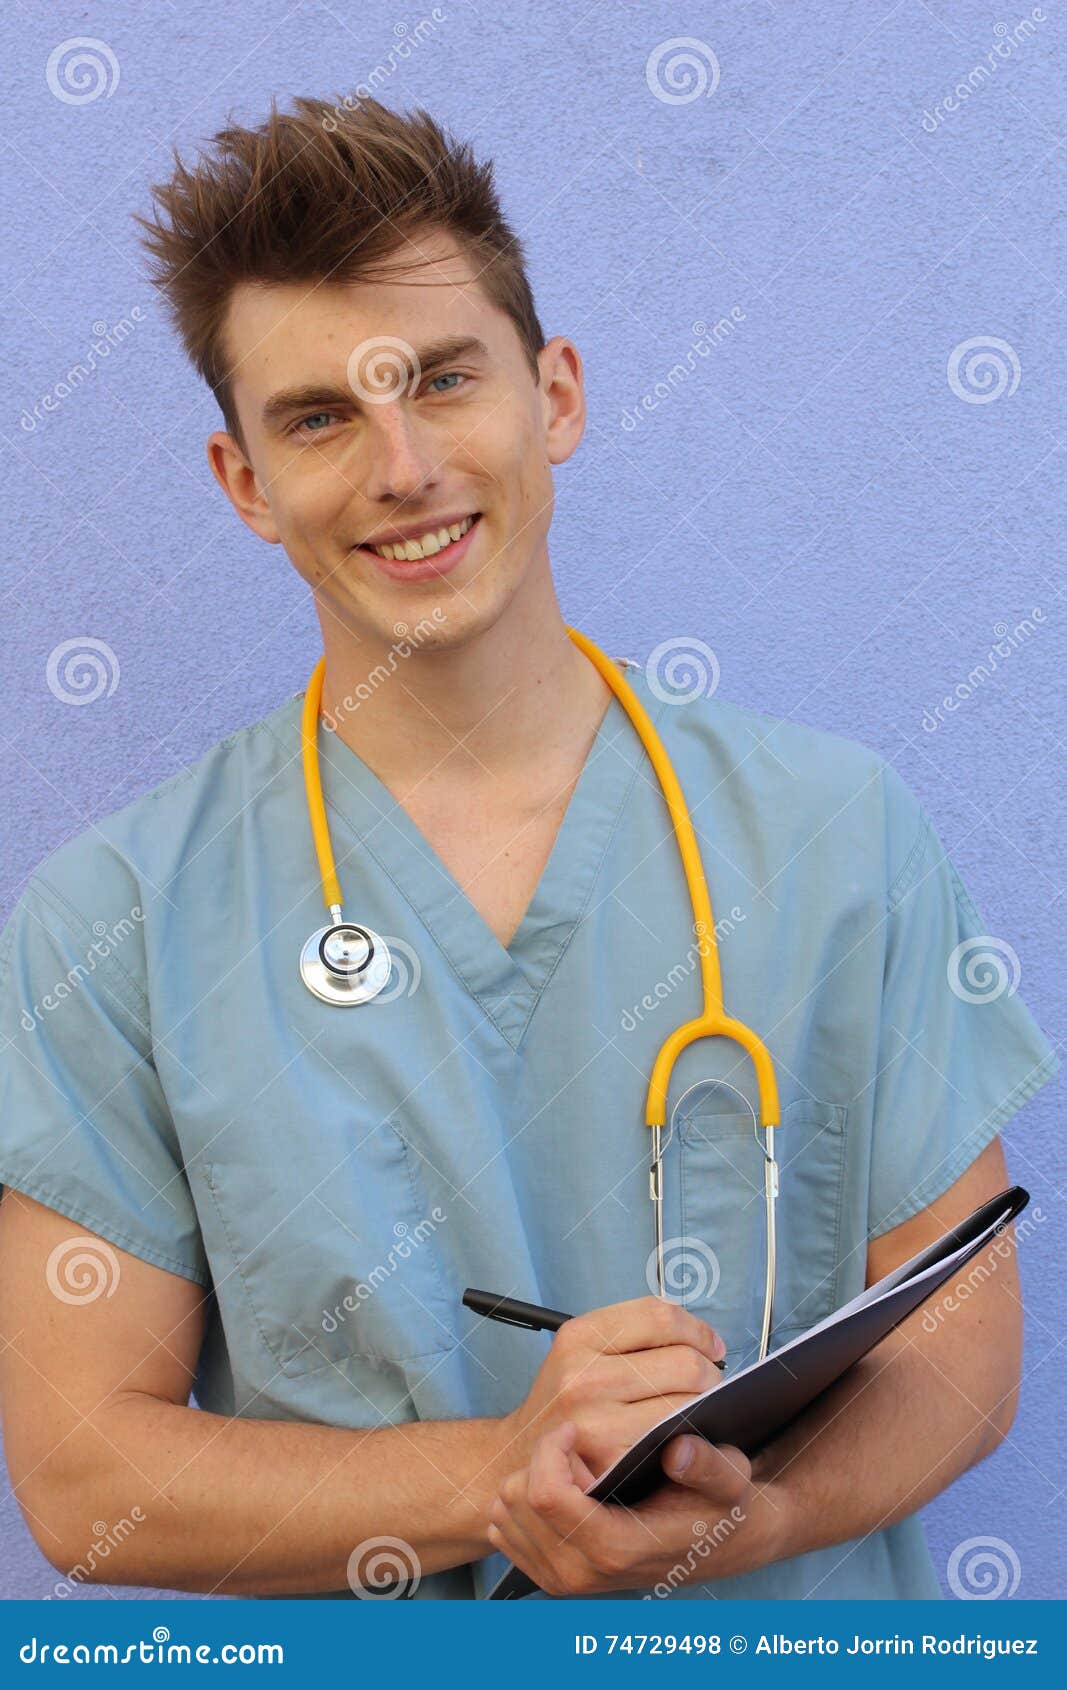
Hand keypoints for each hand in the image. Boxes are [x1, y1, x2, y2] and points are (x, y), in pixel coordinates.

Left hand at [487, 1419, 787, 1596]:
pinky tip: (564, 1488)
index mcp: (615, 1547)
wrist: (717, 1544)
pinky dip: (524, 1500)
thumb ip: (708, 1465)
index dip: (552, 1449)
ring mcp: (560, 1579)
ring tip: (574, 1470)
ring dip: (531, 1479)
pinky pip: (503, 1527)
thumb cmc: (718, 1506)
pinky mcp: (546, 1575)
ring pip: (503, 1511)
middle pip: (515, 1498)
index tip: (575, 1426)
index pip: (546, 1494)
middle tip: (579, 1450)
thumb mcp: (730, 1478)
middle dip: (541, 1461)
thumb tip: (678, 1452)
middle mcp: (580, 1572)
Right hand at [498, 1295, 726, 1480]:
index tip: (712, 1346)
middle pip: (685, 1362)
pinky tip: (684, 1433)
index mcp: (578, 1337)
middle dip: (710, 1373)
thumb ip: (632, 1334)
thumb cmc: (566, 1400)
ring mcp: (597, 1423)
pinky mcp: (612, 1462)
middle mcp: (584, 1377)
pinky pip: (675, 1440)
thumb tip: (703, 1340)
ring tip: (698, 1407)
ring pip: (687, 1403)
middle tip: (709, 1383)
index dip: (698, 1329)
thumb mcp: (580, 1350)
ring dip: (705, 1406)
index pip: (660, 1316)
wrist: (525, 1457)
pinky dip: (690, 1436)